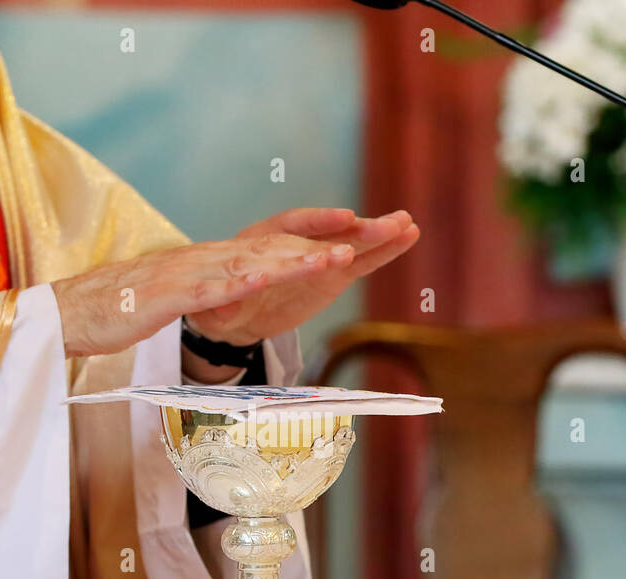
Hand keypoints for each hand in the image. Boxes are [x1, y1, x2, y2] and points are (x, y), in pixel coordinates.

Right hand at [50, 233, 356, 357]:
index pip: (266, 248)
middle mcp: (201, 259)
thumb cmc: (115, 310)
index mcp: (206, 263)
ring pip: (249, 263)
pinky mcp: (165, 294)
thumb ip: (202, 294)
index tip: (348, 236)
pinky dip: (244, 282)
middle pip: (269, 248)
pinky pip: (212, 287)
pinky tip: (272, 279)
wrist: (67, 312)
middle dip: (317, 243)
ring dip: (294, 260)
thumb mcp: (172, 301)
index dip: (308, 241)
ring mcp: (185, 273)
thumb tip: (223, 296)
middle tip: (363, 234)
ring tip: (336, 257)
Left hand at [185, 207, 419, 345]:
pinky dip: (385, 250)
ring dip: (380, 234)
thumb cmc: (219, 304)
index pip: (294, 226)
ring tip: (408, 225)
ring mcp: (318, 257)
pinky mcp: (334, 274)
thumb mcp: (216, 309)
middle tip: (385, 227)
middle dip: (357, 230)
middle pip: (329, 234)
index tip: (344, 219)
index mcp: (265, 239)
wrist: (235, 312)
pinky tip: (410, 236)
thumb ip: (223, 307)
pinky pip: (363, 261)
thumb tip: (221, 307)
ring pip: (351, 242)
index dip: (320, 222)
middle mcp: (297, 242)